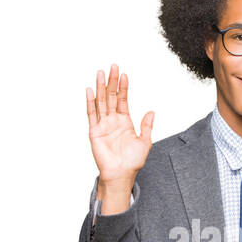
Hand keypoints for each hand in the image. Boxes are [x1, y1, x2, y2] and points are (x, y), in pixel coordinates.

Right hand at [86, 63, 152, 211]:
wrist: (121, 175)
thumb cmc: (132, 162)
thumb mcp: (145, 142)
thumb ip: (147, 126)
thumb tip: (151, 112)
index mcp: (124, 122)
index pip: (123, 100)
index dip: (124, 87)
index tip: (124, 74)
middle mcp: (113, 121)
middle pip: (111, 97)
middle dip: (112, 82)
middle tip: (112, 66)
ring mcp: (103, 125)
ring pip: (101, 102)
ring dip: (101, 87)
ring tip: (100, 73)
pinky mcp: (94, 131)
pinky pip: (91, 114)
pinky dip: (90, 102)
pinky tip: (90, 91)